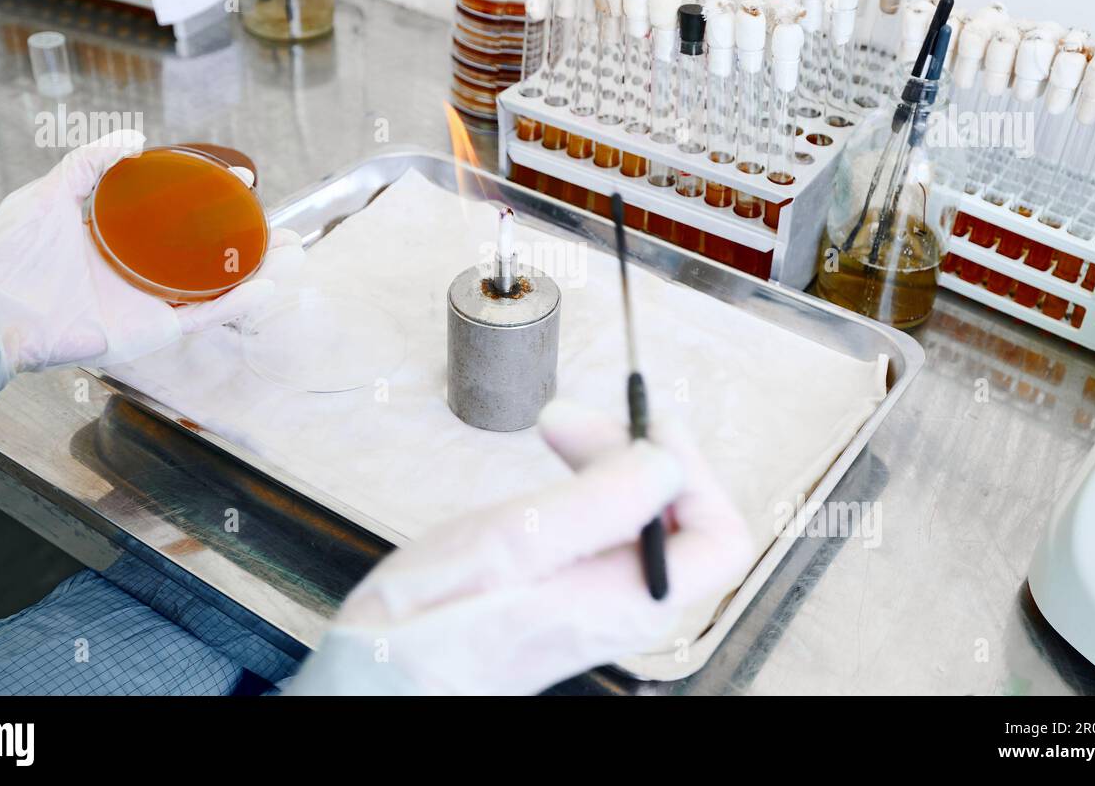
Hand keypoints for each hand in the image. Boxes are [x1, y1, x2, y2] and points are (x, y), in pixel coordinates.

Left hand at [0, 131, 302, 373]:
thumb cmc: (8, 255)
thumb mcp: (49, 193)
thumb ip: (89, 163)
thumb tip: (134, 138)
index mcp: (120, 238)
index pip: (179, 214)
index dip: (214, 196)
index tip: (243, 178)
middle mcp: (141, 270)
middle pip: (206, 253)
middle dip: (248, 240)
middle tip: (278, 225)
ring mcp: (150, 300)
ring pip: (216, 285)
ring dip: (255, 271)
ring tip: (291, 252)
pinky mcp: (153, 328)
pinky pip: (203, 315)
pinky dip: (236, 303)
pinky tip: (266, 286)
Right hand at [290, 402, 755, 694]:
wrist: (375, 675)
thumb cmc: (429, 623)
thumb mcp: (511, 545)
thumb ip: (598, 503)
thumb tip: (668, 462)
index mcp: (629, 602)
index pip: (719, 539)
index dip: (693, 471)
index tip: (643, 426)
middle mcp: (625, 604)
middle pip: (678, 515)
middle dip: (636, 452)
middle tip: (570, 419)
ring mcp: (598, 597)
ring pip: (640, 513)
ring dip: (608, 460)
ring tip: (555, 429)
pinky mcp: (568, 587)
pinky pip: (606, 524)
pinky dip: (586, 481)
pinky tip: (552, 465)